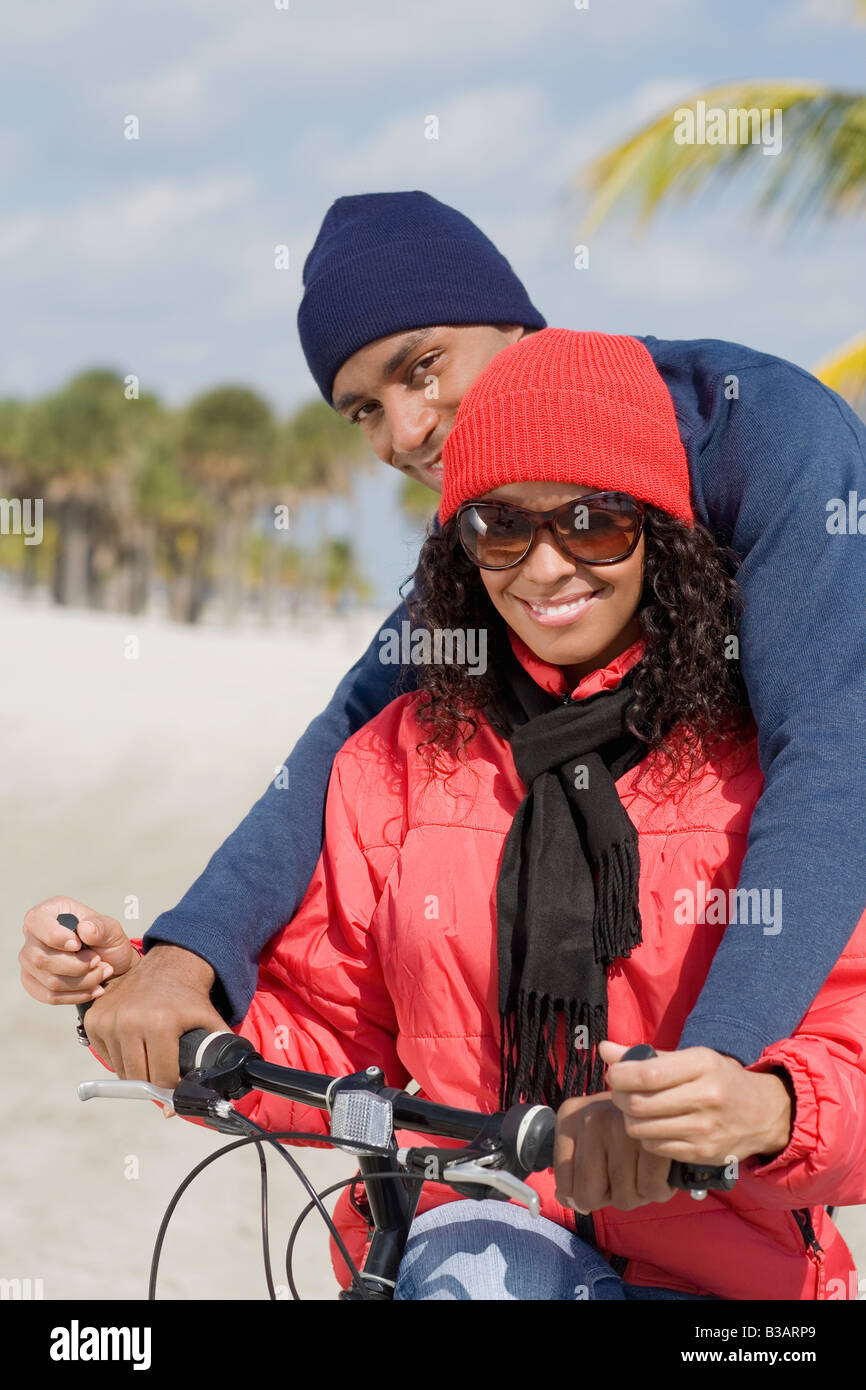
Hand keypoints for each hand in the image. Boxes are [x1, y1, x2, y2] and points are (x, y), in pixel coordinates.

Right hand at [20, 896, 137, 1005]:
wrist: (109, 963)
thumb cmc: (105, 941)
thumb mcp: (112, 929)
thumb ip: (101, 926)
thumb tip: (84, 929)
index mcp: (49, 912)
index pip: (37, 922)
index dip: (55, 937)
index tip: (78, 945)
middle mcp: (32, 935)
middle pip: (41, 959)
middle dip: (77, 966)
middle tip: (99, 961)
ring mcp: (29, 960)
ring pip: (49, 981)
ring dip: (83, 981)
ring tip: (102, 972)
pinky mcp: (32, 982)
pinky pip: (49, 996)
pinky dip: (76, 995)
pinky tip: (93, 989)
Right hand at [83, 943, 226, 1088]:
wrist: (169, 965)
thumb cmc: (189, 998)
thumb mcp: (210, 1021)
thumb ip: (218, 1054)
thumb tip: (217, 1086)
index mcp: (160, 1023)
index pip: (162, 1078)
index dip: (173, 1086)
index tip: (178, 1083)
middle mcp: (130, 1021)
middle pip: (139, 1078)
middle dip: (154, 1082)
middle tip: (165, 1074)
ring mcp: (109, 1020)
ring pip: (121, 1070)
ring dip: (136, 1071)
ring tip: (151, 1058)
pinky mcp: (94, 1018)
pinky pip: (105, 1055)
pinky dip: (119, 1057)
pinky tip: (134, 1045)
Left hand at [554, 1092, 676, 1212]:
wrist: (663, 1100)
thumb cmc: (624, 1127)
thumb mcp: (590, 1137)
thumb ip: (575, 1169)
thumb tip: (569, 1201)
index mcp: (569, 1118)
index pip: (565, 1186)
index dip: (586, 1195)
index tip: (601, 1178)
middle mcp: (591, 1119)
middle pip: (589, 1197)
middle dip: (610, 1198)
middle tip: (624, 1176)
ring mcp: (620, 1127)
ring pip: (622, 1198)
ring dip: (637, 1194)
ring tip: (642, 1169)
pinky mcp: (651, 1137)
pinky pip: (650, 1189)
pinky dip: (659, 1189)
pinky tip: (660, 1170)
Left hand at [599, 1040, 793, 1165]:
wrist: (765, 1113)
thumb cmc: (720, 1079)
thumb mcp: (692, 1058)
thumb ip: (647, 1056)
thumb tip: (604, 1050)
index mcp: (702, 1065)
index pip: (647, 1074)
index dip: (620, 1075)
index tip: (614, 1074)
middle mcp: (706, 1098)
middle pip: (640, 1104)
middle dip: (619, 1098)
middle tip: (619, 1093)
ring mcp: (705, 1130)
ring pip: (642, 1129)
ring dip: (629, 1119)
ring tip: (636, 1109)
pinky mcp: (703, 1154)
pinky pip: (655, 1148)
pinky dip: (646, 1137)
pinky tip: (654, 1126)